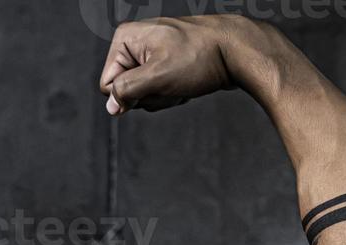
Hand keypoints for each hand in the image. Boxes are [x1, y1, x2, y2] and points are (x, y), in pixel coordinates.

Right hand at [99, 16, 248, 115]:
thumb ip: (127, 91)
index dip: (130, 94)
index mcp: (126, 38)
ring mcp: (151, 52)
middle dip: (149, 96)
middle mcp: (136, 43)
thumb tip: (111, 106)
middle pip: (126, 91)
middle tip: (171, 83)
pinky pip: (158, 89)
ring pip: (143, 94)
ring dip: (163, 96)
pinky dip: (172, 93)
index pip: (108, 85)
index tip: (154, 84)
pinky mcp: (166, 62)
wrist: (237, 50)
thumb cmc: (201, 57)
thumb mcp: (158, 77)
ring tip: (181, 81)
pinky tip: (186, 82)